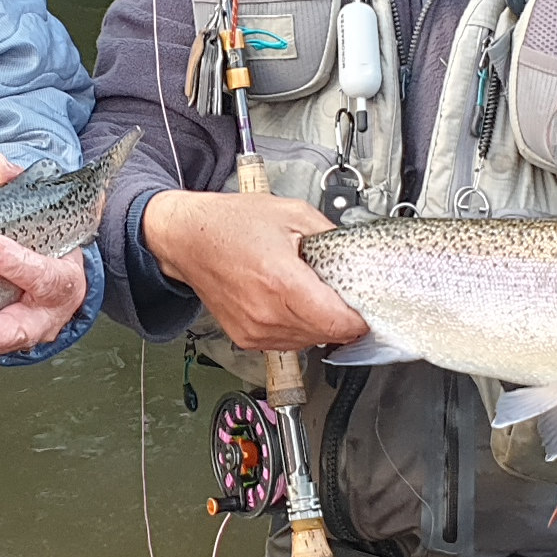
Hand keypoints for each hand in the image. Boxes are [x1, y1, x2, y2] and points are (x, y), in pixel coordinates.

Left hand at [0, 151, 90, 371]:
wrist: (61, 271)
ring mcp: (23, 333)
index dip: (15, 261)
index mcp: (61, 277)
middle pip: (23, 327)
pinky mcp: (1, 345)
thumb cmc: (47, 239)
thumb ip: (17, 183)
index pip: (43, 273)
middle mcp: (46, 313)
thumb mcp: (41, 207)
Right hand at [140, 188, 365, 353]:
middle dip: (341, 316)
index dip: (361, 318)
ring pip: (310, 341)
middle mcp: (266, 313)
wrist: (188, 239)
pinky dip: (297, 327)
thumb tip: (357, 256)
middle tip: (338, 290)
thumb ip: (331, 236)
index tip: (368, 309)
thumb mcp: (292, 213)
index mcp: (280, 281)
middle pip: (328, 334)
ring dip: (319, 323)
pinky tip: (289, 301)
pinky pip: (288, 343)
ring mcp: (254, 330)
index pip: (338, 322)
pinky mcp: (246, 339)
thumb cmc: (230, 224)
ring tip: (307, 291)